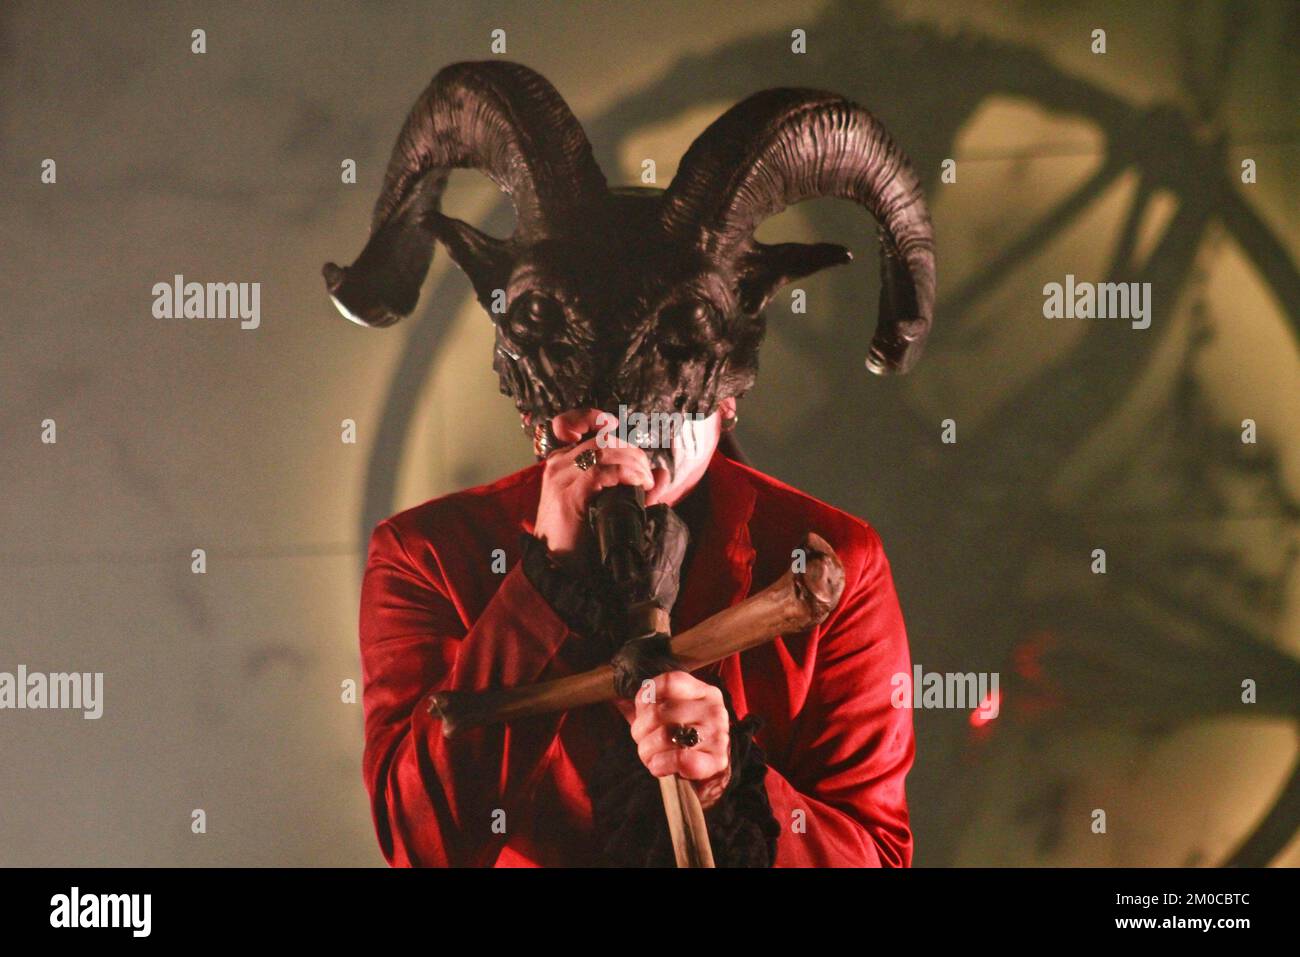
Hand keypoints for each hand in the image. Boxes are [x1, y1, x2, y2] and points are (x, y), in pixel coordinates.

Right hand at [533, 409, 654, 557]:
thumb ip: (634, 487)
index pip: (574, 423)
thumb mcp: (607, 505)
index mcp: (562, 462)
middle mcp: (558, 464)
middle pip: (602, 439)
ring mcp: (561, 478)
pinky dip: (626, 474)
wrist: (555, 568)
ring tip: (645, 483)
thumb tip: (662, 473)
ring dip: (633, 464)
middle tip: (646, 476)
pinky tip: (638, 485)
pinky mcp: (569, 494)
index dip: (595, 418)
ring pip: (604, 451)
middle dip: (632, 453)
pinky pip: (602, 471)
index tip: (616, 427)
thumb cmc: (578, 537)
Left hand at [616, 671, 731, 809]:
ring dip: (647, 751)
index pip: (669, 681)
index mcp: (703, 692)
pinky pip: (680, 759)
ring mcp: (718, 734)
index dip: (645, 697)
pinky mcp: (717, 760)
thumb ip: (647, 706)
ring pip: (665, 736)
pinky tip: (658, 767)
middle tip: (641, 742)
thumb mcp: (669, 717)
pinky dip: (661, 765)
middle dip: (640, 731)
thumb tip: (617, 698)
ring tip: (649, 756)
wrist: (712, 774)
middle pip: (659, 712)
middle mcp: (714, 709)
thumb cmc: (685, 741)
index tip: (640, 713)